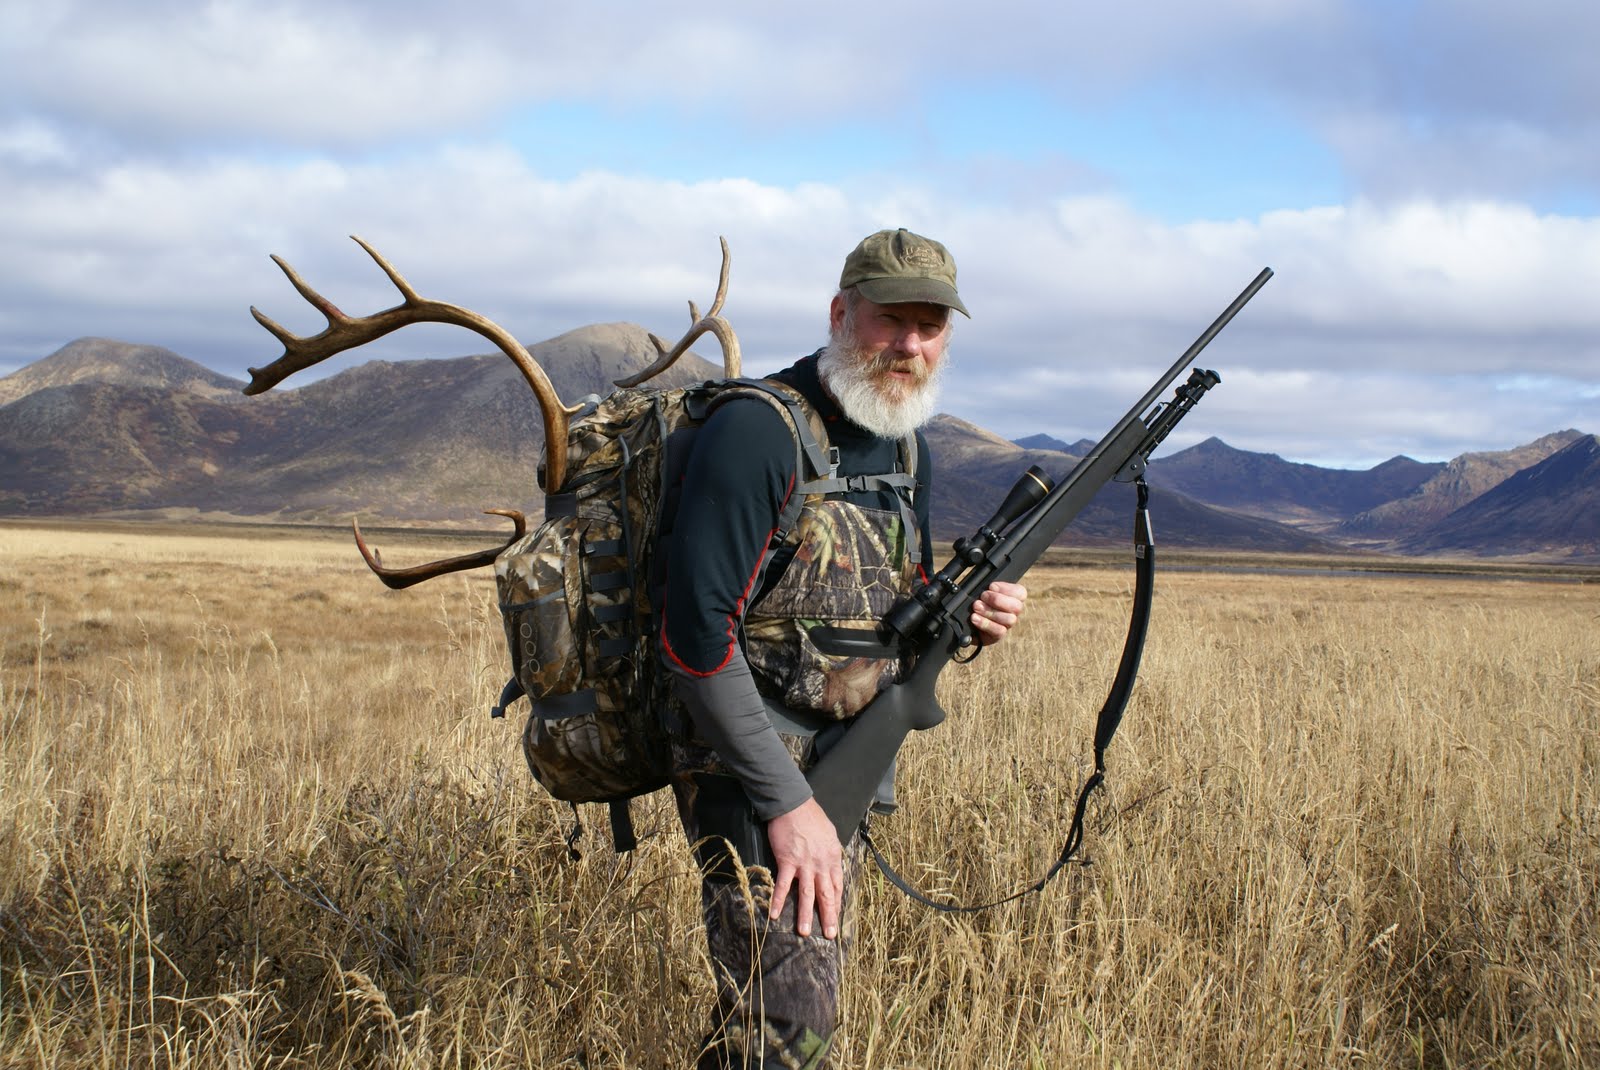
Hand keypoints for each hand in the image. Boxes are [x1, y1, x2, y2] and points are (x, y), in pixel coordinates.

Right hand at [765, 797, 841, 938]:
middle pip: (826, 894)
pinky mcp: (787, 862)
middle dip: (828, 916)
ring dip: (805, 915)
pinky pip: (783, 885)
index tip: (835, 916)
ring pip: (807, 894)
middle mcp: (821, 864)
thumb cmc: (812, 816)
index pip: (837, 886)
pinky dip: (777, 900)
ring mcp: (804, 864)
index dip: (836, 903)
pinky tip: (773, 914)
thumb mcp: (830, 834)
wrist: (794, 805)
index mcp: (833, 858)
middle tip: (829, 934)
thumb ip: (831, 852)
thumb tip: (832, 864)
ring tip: (804, 933)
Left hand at [971, 580, 1026, 645]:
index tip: (991, 586)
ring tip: (976, 607)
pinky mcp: (998, 636)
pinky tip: (974, 618)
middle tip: (983, 596)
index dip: (1006, 589)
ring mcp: (1007, 625)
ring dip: (990, 611)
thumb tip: (989, 586)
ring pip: (1009, 619)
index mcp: (1013, 598)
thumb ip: (989, 588)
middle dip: (998, 600)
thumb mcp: (982, 592)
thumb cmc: (977, 603)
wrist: (966, 623)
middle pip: (1017, 606)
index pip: (1020, 592)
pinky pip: (999, 631)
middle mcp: (1013, 612)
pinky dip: (985, 623)